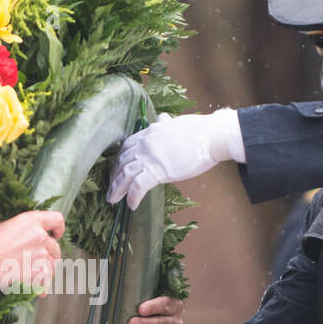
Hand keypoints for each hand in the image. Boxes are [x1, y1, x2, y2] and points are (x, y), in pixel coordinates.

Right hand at [0, 210, 63, 293]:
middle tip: (39, 257)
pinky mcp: (39, 274)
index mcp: (31, 221)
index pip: (57, 220)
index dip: (58, 227)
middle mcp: (40, 237)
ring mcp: (41, 256)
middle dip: (49, 252)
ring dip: (48, 268)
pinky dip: (44, 285)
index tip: (56, 233)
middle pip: (55, 246)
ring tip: (37, 271)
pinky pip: (48, 280)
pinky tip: (39, 288)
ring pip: (54, 264)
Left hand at [109, 109, 244, 208]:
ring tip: (113, 200)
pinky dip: (133, 197)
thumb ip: (165, 124)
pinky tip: (131, 205)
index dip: (119, 160)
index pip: (126, 147)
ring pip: (125, 174)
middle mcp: (145, 143)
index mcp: (149, 132)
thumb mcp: (176, 123)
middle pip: (122, 161)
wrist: (211, 136)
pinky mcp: (158, 170)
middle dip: (114, 176)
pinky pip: (139, 186)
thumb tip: (163, 118)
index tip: (116, 170)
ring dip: (117, 189)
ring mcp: (150, 156)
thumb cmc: (199, 131)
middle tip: (110, 189)